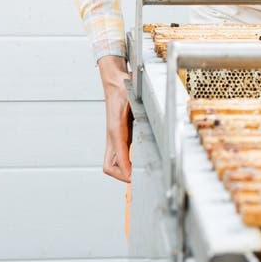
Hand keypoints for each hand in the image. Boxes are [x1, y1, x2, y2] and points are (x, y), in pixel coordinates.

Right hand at [98, 54, 132, 182]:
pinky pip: (118, 155)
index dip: (125, 170)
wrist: (114, 81)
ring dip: (122, 172)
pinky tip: (136, 163)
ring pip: (111, 163)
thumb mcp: (132, 94)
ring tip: (139, 176)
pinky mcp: (118, 135)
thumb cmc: (122, 87)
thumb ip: (139, 104)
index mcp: (115, 128)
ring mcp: (113, 137)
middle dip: (121, 176)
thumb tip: (151, 111)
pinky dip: (125, 163)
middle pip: (109, 165)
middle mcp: (112, 135)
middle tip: (137, 180)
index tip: (134, 178)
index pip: (117, 155)